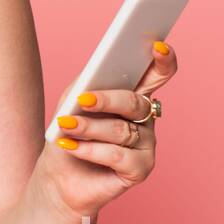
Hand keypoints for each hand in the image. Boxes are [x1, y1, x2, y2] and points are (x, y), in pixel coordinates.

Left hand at [33, 41, 178, 219]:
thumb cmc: (69, 133)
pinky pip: (118, 155)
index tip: (157, 46)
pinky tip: (70, 146)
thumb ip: (86, 84)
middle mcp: (146, 118)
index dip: (164, 60)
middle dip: (106, 100)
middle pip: (134, 102)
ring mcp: (146, 144)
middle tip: (82, 100)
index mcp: (134, 95)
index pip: (158, 74)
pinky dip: (90, 150)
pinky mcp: (141, 169)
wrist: (59, 176)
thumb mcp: (71, 102)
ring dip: (88, 127)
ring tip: (65, 125)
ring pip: (121, 130)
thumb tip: (97, 74)